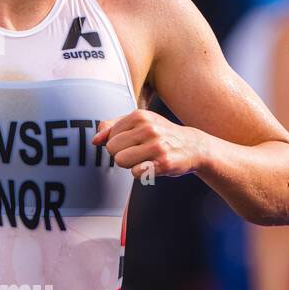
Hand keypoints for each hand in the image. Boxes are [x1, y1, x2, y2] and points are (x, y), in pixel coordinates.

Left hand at [92, 109, 206, 179]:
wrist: (192, 146)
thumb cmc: (160, 134)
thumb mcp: (138, 123)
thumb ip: (112, 127)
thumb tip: (96, 140)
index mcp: (139, 116)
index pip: (109, 136)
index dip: (118, 143)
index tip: (134, 141)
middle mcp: (148, 128)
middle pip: (112, 149)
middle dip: (122, 154)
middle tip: (139, 152)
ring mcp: (156, 145)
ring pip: (121, 161)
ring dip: (130, 164)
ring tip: (145, 159)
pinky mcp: (163, 163)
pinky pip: (135, 173)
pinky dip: (141, 173)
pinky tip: (153, 166)